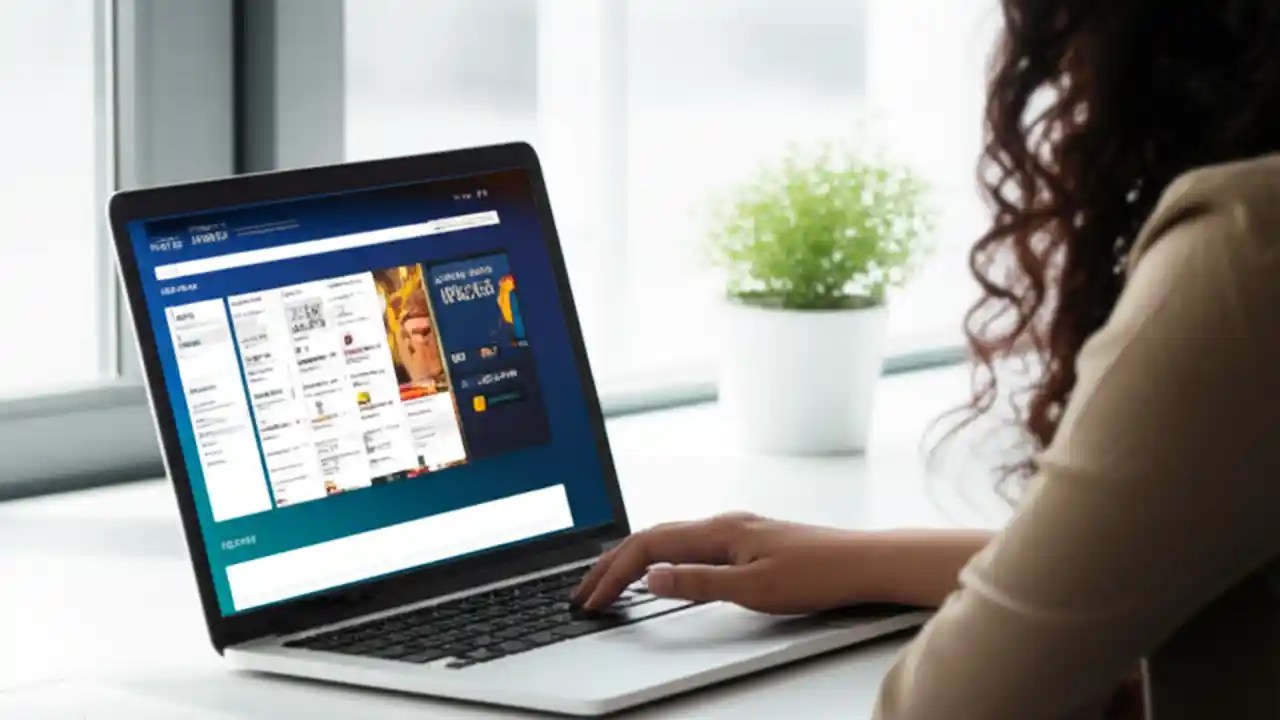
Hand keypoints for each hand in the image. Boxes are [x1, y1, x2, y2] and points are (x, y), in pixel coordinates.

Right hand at [572, 512, 869, 613]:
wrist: (863, 563)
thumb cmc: (817, 574)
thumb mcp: (752, 587)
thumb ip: (698, 582)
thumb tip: (651, 577)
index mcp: (718, 531)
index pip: (648, 546)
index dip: (614, 573)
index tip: (592, 599)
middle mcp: (722, 524)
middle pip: (651, 538)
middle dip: (612, 565)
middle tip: (585, 592)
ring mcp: (735, 530)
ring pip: (668, 539)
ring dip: (634, 560)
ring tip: (610, 581)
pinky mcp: (748, 540)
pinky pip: (688, 544)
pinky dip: (660, 558)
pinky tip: (661, 572)